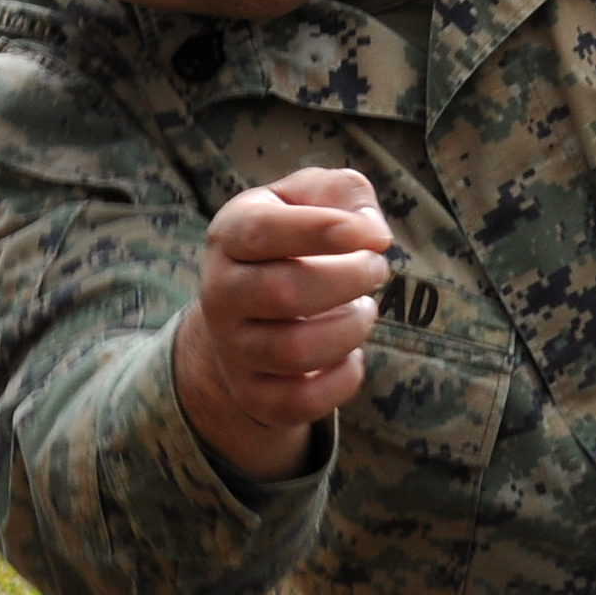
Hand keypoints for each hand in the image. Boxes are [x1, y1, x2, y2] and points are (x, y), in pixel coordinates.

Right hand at [175, 167, 389, 483]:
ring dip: (350, 329)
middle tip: (375, 269)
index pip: (263, 232)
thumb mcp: (311, 197)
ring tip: (364, 310)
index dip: (322, 231)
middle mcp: (220, 293)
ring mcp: (232, 349)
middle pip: (285, 293)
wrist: (246, 310)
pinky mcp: (252, 394)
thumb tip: (374, 234)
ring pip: (295, 351)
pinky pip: (302, 401)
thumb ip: (345, 193)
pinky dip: (342, 379)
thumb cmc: (291, 239)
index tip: (372, 237)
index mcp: (230, 235)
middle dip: (349, 280)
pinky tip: (350, 354)